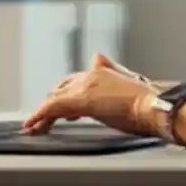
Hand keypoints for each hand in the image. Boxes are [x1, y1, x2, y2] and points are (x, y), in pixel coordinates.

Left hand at [22, 53, 157, 136]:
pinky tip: (32, 125)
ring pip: (55, 99)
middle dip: (52, 105)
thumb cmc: (148, 101)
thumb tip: (98, 57)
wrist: (153, 105)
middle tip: (41, 122)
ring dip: (43, 114)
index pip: (75, 81)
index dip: (65, 95)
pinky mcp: (79, 100)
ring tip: (33, 127)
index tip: (60, 112)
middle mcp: (90, 73)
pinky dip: (39, 116)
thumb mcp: (130, 82)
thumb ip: (113, 72)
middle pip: (62, 89)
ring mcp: (84, 85)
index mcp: (102, 71)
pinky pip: (52, 108)